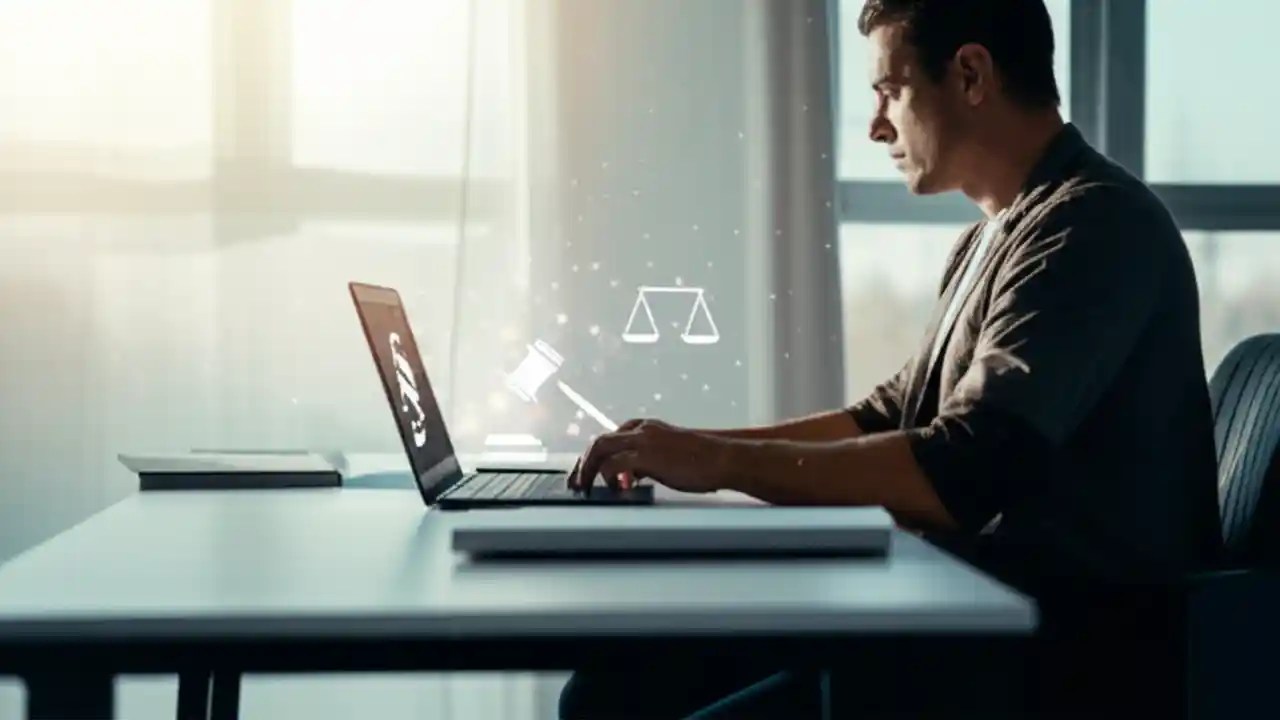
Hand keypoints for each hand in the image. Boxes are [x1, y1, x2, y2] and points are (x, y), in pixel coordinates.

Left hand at [568, 418, 731, 494]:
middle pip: (600, 441)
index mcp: (647, 427)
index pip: (610, 437)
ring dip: (589, 470)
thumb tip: (629, 477)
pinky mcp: (646, 455)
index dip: (594, 456)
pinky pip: (614, 465)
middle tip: (577, 483)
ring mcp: (643, 441)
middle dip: (583, 463)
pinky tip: (615, 490)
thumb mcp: (669, 457)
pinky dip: (607, 477)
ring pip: (601, 449)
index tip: (585, 472)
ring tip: (586, 488)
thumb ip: (647, 463)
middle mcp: (642, 430)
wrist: (723, 458)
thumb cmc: (703, 461)